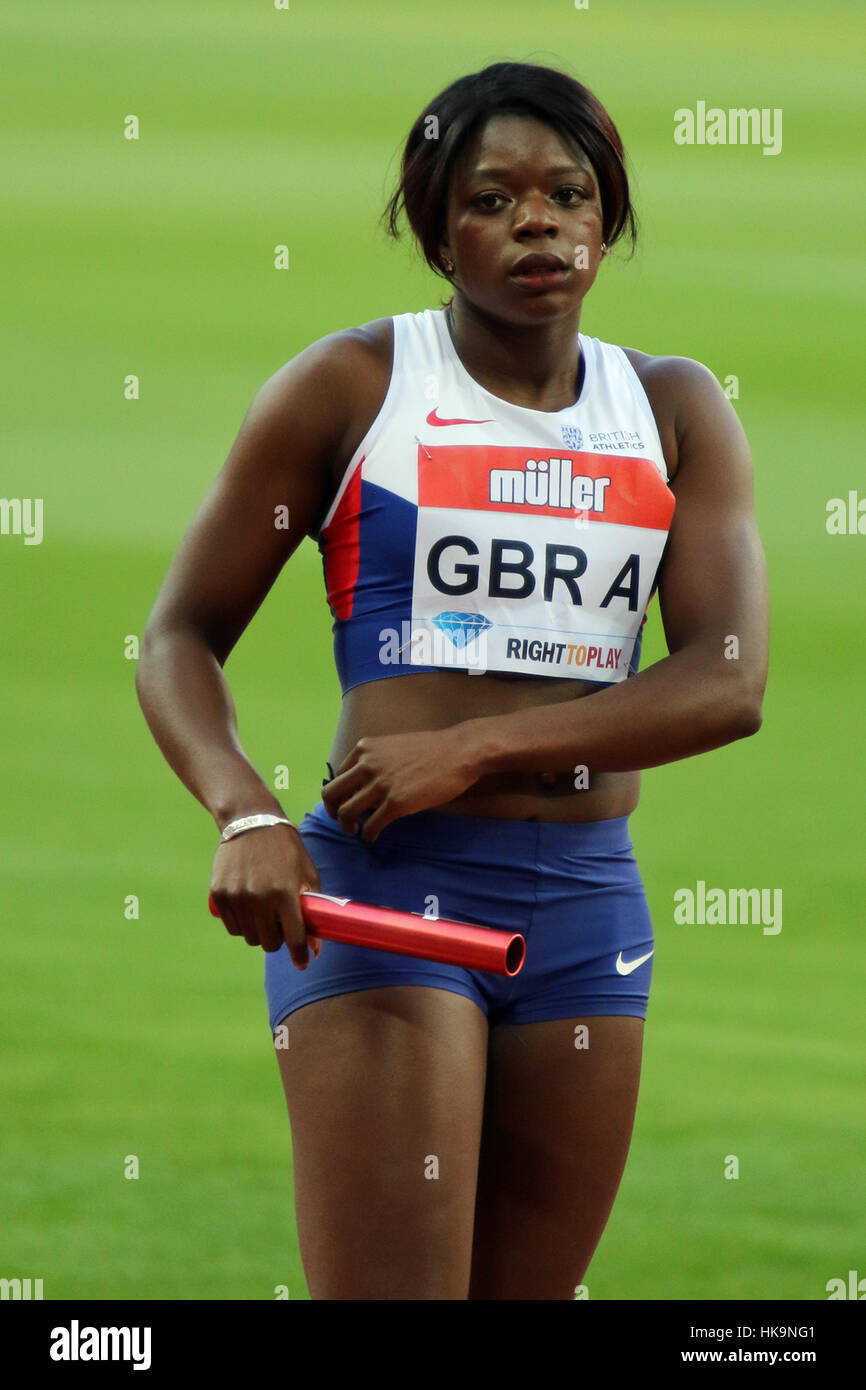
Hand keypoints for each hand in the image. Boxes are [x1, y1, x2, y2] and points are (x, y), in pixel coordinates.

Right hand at [209, 823, 322, 968]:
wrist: (252, 822)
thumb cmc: (286, 850)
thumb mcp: (307, 874)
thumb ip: (313, 910)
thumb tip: (315, 949)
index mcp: (285, 894)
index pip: (294, 938)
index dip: (300, 954)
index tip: (302, 962)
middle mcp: (260, 898)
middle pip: (269, 943)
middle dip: (278, 939)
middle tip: (280, 925)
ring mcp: (237, 897)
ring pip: (250, 938)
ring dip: (259, 932)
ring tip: (264, 913)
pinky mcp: (220, 894)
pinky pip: (232, 926)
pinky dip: (241, 924)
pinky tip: (248, 908)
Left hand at [321, 726, 479, 842]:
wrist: (459, 752)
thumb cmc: (432, 749)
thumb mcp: (393, 746)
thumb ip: (375, 761)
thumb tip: (366, 784)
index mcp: (364, 749)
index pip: (337, 775)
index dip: (340, 793)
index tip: (348, 802)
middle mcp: (366, 765)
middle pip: (331, 794)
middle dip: (333, 811)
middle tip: (343, 820)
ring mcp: (380, 785)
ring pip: (346, 813)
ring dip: (348, 826)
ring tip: (356, 830)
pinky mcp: (395, 803)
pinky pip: (371, 826)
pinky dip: (368, 835)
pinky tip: (373, 837)